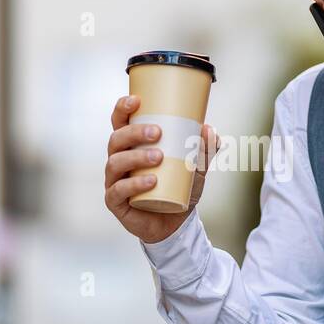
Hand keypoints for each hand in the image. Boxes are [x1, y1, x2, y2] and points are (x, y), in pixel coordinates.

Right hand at [105, 93, 218, 243]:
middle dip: (134, 132)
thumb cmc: (178, 188)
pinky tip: (151, 181)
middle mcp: (119, 160)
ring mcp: (114, 181)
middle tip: (158, 132)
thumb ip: (204, 149)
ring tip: (159, 157)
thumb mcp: (196, 167)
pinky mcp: (115, 202)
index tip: (136, 101)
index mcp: (131, 145)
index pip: (120, 122)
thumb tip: (209, 130)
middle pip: (116, 139)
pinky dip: (134, 184)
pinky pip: (118, 191)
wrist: (175, 222)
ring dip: (136, 157)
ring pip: (116, 163)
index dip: (122, 109)